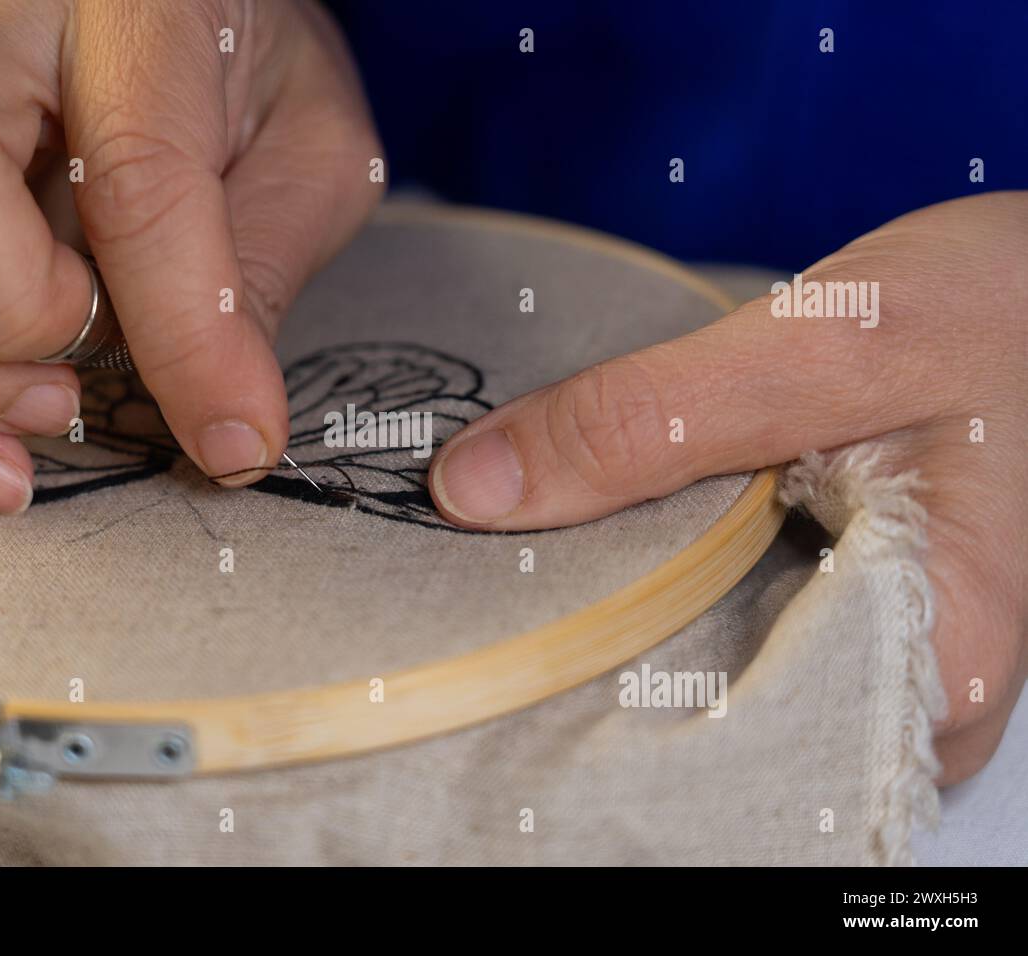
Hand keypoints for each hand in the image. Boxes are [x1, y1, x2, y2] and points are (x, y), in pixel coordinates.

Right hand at [0, 0, 380, 510]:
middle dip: (14, 321)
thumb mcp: (311, 152)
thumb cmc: (249, 65)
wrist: (180, 6)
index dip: (181, 333)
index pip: (133, 179)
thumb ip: (260, 270)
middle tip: (92, 380)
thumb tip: (227, 427)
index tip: (235, 437)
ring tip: (44, 417)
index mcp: (129, 12)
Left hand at [428, 192, 1027, 783]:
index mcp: (927, 664)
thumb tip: (476, 491)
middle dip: (595, 640)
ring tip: (539, 556)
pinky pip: (733, 615)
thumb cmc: (1002, 310)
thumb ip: (652, 421)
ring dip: (627, 601)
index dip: (589, 684)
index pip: (719, 743)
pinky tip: (612, 537)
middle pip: (709, 714)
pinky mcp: (851, 603)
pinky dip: (669, 572)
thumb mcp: (823, 347)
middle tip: (497, 577)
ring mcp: (876, 650)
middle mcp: (903, 689)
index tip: (496, 619)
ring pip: (713, 662)